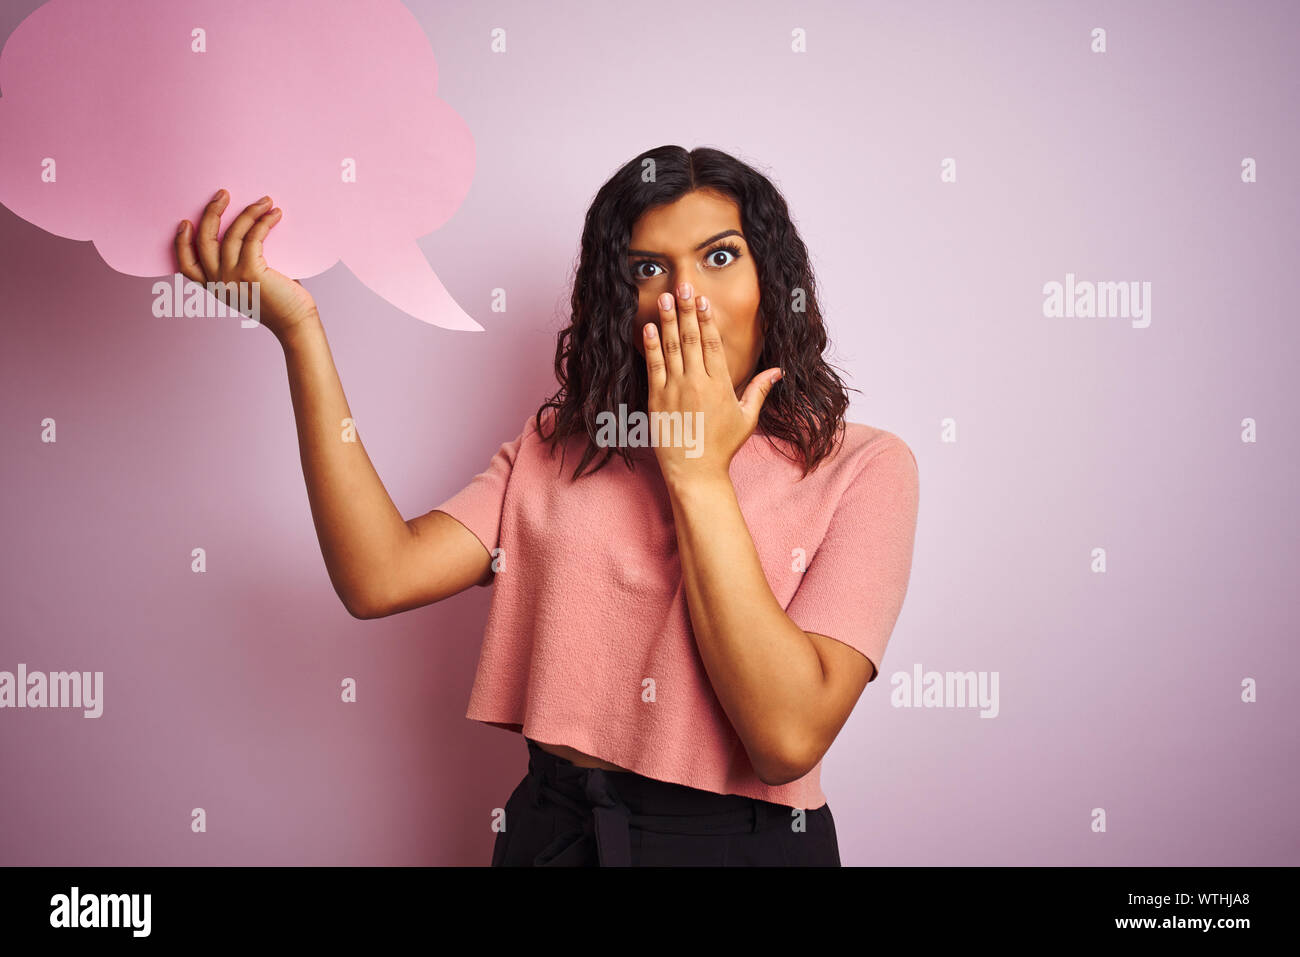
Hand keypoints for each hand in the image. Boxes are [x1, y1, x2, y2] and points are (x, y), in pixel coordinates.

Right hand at [174, 189, 318, 343]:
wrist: (295, 323)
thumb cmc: (281, 303)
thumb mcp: (253, 284)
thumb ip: (243, 264)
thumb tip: (252, 231)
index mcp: (215, 288)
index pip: (186, 266)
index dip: (181, 243)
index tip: (185, 222)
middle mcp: (219, 283)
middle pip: (203, 241)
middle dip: (211, 213)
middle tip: (223, 194)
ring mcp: (232, 277)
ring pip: (230, 234)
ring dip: (247, 212)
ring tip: (264, 200)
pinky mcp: (250, 272)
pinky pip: (252, 237)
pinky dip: (263, 221)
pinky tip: (274, 213)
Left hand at [642, 281, 781, 488]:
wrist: (695, 471)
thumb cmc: (722, 446)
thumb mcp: (746, 418)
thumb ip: (759, 390)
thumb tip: (778, 370)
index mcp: (720, 385)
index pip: (713, 344)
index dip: (706, 319)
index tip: (702, 300)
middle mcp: (698, 383)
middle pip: (691, 339)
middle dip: (686, 310)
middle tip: (683, 286)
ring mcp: (675, 390)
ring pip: (671, 348)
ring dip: (668, 321)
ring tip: (665, 297)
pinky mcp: (657, 400)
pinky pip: (654, 367)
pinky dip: (651, 346)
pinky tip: (650, 327)